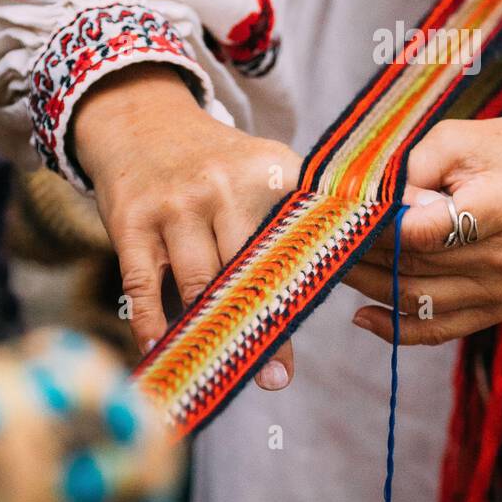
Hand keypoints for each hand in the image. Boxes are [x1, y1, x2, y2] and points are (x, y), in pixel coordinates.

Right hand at [72, 65, 301, 388]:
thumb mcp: (269, 170)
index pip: (299, 235)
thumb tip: (369, 263)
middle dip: (262, 324)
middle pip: (250, 270)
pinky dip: (151, 324)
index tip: (314, 323)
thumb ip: (311, 219)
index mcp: (272, 173)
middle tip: (277, 377)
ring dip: (211, 332)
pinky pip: (142, 286)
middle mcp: (225, 186)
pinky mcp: (132, 221)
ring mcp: (175, 204)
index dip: (309, 281)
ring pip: (199, 284)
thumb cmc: (221, 167)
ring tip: (227, 372)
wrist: (143, 124)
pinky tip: (162, 351)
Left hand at [347, 111, 501, 344]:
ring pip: (417, 300)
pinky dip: (396, 328)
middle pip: (413, 267)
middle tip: (326, 236)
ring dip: (369, 286)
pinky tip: (363, 315)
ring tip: (337, 263)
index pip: (420, 233)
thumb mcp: (458, 139)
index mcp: (498, 208)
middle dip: (361, 253)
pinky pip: (438, 330)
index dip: (375, 226)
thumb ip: (411, 169)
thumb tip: (370, 205)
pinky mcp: (498, 308)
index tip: (341, 213)